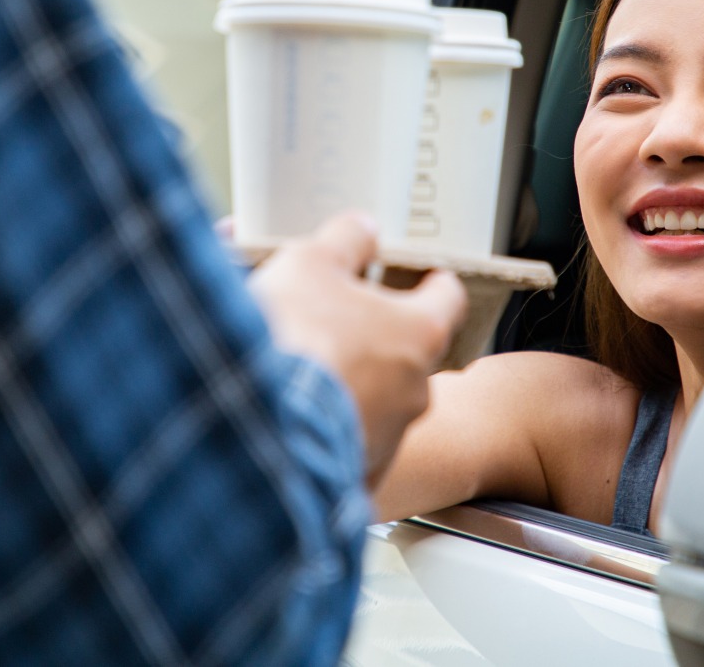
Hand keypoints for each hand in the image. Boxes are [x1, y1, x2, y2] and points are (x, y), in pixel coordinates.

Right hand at [247, 212, 467, 488]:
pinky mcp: (354, 474)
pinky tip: (288, 413)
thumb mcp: (310, 263)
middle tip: (335, 322)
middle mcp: (415, 391)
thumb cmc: (294, 338)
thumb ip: (344, 242)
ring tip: (298, 370)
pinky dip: (323, 427)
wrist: (257, 425)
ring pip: (375, 401)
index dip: (433, 284)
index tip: (425, 279)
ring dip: (347, 384)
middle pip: (406, 354)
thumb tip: (363, 229)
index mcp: (419, 333)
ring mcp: (388, 438)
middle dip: (374, 337)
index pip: (447, 298)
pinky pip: (344, 442)